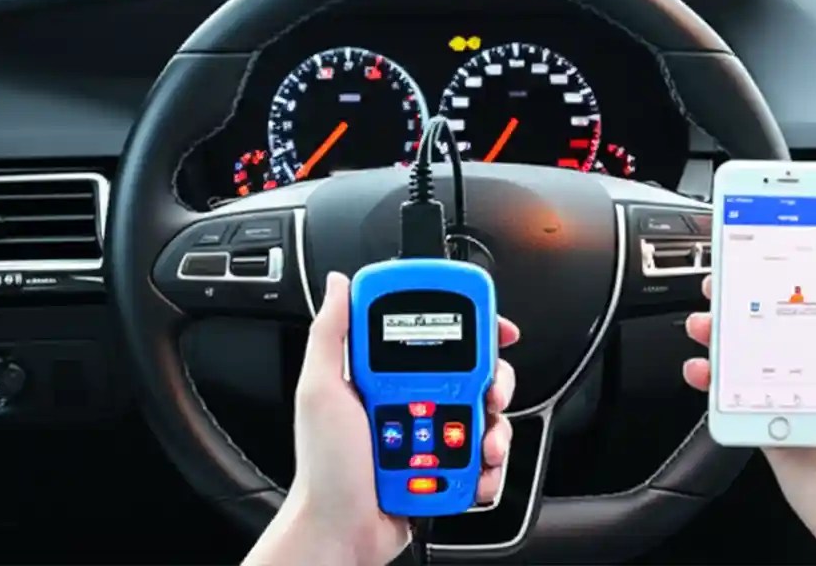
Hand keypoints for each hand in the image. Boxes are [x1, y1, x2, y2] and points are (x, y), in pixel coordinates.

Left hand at [245, 272, 519, 565]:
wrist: (339, 532)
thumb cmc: (323, 467)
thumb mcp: (320, 389)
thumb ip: (331, 333)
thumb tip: (338, 283)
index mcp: (386, 377)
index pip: (436, 336)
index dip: (471, 327)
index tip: (495, 330)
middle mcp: (414, 401)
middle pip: (475, 375)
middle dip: (494, 384)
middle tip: (491, 396)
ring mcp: (433, 436)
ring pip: (486, 419)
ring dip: (493, 433)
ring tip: (478, 448)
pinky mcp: (447, 470)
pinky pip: (484, 461)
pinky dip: (487, 469)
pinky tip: (472, 474)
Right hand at [683, 277, 815, 565]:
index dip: (788, 290)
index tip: (763, 270)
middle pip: (774, 334)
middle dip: (743, 311)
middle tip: (717, 293)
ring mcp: (794, 406)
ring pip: (749, 363)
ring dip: (722, 342)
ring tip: (702, 327)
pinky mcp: (771, 432)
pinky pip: (737, 402)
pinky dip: (715, 385)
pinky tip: (702, 372)